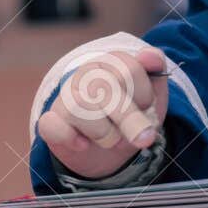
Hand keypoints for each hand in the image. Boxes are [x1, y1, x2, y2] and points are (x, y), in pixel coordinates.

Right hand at [36, 47, 169, 179]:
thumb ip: (156, 70)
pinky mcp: (51, 122)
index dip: (145, 95)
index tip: (146, 107)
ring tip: (111, 139)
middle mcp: (85, 74)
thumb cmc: (132, 116)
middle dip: (129, 119)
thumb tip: (148, 55)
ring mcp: (65, 97)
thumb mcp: (153, 95)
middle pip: (105, 88)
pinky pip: (51, 124)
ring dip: (104, 133)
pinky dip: (70, 138)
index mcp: (111, 62)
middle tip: (142, 137)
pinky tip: (83, 144)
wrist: (110, 152)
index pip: (129, 69)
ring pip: (80, 108)